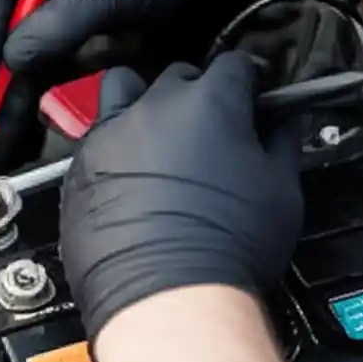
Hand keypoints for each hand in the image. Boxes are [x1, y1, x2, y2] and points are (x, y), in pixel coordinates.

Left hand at [60, 53, 302, 340]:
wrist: (167, 296)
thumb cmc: (224, 248)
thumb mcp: (281, 190)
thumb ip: (281, 142)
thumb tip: (281, 125)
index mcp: (209, 102)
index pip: (235, 64)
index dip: (250, 81)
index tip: (253, 97)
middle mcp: (153, 108)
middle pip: (179, 76)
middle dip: (198, 93)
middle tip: (212, 128)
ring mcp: (110, 135)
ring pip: (124, 93)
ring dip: (144, 104)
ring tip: (162, 137)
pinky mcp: (80, 167)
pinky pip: (98, 139)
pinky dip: (117, 147)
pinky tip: (133, 176)